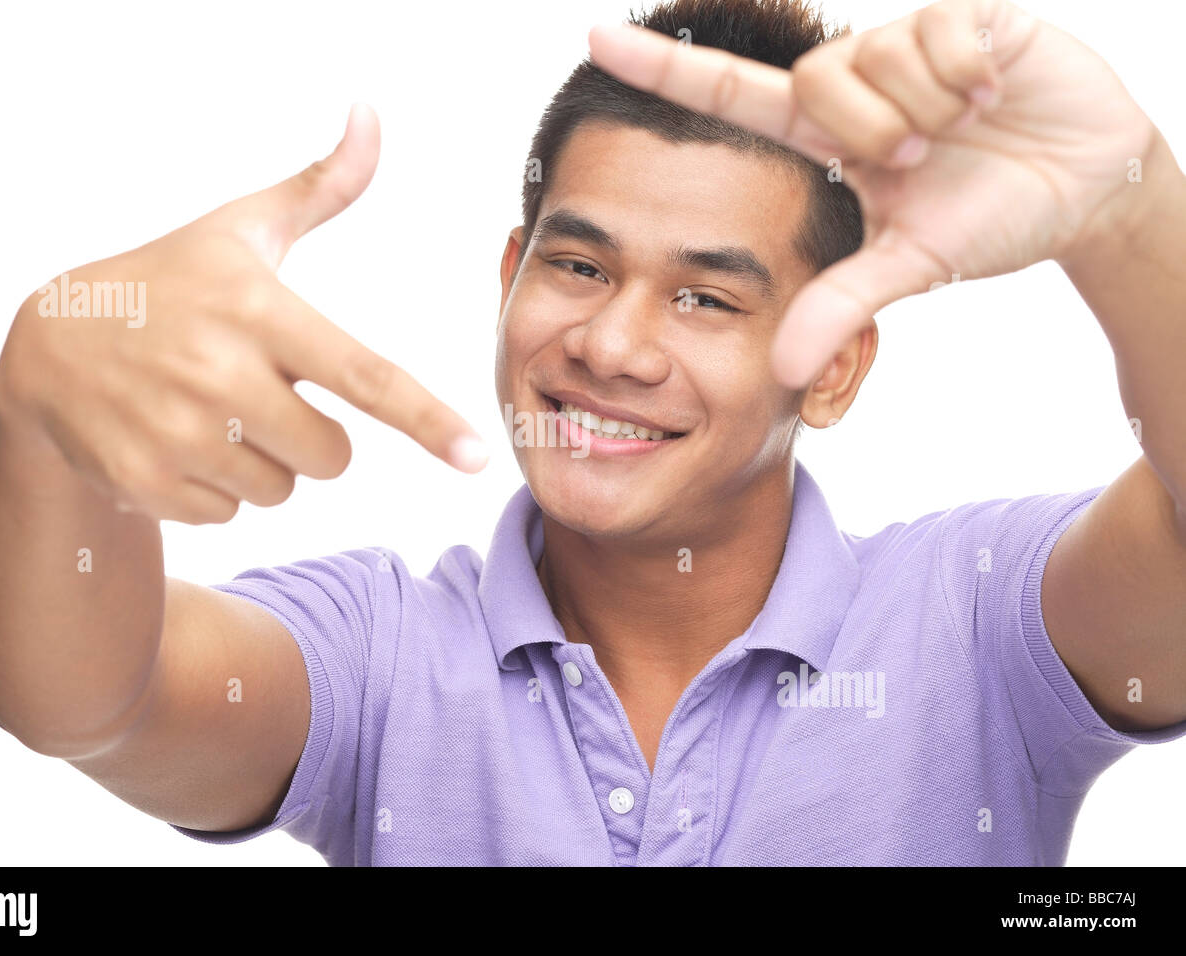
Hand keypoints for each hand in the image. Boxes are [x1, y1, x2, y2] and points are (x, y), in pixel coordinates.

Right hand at [0, 103, 488, 524]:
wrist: (47, 347)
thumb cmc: (171, 283)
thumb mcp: (239, 230)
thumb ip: (319, 188)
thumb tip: (370, 117)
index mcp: (257, 312)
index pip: (363, 375)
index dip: (426, 419)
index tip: (477, 455)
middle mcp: (219, 376)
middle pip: (331, 456)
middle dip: (313, 436)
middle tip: (260, 394)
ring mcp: (178, 436)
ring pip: (281, 489)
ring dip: (262, 463)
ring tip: (209, 413)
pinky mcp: (146, 483)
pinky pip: (230, 513)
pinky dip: (214, 487)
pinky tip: (174, 440)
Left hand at [588, 0, 1159, 385]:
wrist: (1083, 187)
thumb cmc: (986, 217)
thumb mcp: (907, 266)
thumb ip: (840, 305)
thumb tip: (783, 373)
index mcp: (824, 138)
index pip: (727, 94)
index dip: (662, 70)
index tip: (591, 42)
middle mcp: (852, 84)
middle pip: (810, 81)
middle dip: (870, 134)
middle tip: (917, 160)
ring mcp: (904, 46)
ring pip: (871, 57)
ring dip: (925, 109)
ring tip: (963, 126)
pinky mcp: (964, 14)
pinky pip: (935, 31)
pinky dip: (970, 71)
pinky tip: (993, 89)